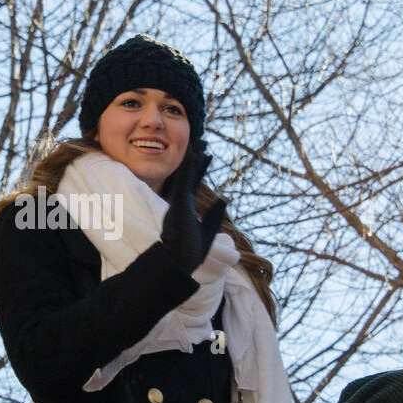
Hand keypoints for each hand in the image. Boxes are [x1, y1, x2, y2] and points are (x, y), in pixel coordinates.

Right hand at [160, 149, 227, 274]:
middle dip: (197, 158)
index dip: (201, 168)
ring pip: (187, 175)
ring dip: (194, 158)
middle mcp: (182, 202)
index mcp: (187, 207)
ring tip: (201, 141)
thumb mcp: (208, 231)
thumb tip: (224, 201)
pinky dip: (189, 169)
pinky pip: (184, 183)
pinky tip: (194, 156)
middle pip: (190, 174)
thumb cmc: (190, 252)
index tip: (207, 154)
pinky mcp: (179, 204)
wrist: (178, 262)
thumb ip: (214, 216)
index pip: (195, 183)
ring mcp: (179, 202)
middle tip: (202, 139)